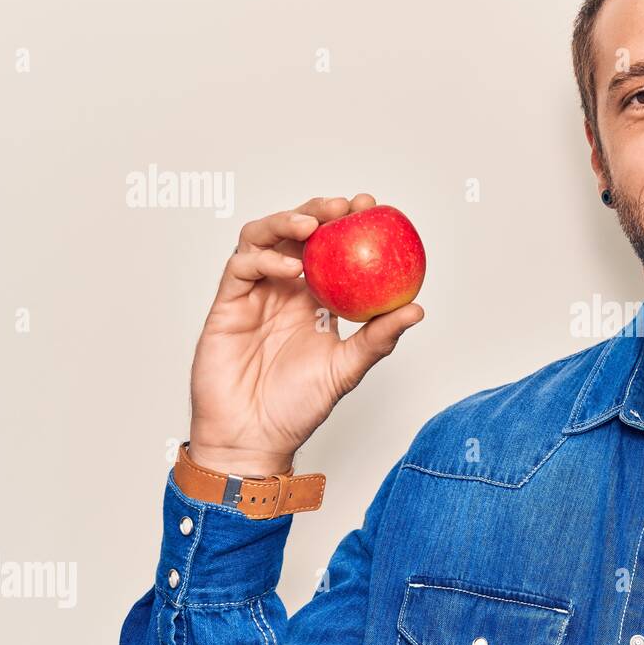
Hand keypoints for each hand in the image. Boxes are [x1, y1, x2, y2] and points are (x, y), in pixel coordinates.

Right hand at [187, 194, 424, 474]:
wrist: (252, 437)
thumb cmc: (297, 408)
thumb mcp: (347, 370)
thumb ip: (377, 339)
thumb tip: (416, 310)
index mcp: (315, 300)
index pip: (332, 251)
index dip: (349, 224)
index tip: (373, 209)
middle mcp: (284, 290)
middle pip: (296, 233)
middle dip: (320, 210)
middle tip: (345, 206)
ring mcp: (254, 293)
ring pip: (263, 238)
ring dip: (286, 221)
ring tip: (314, 224)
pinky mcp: (227, 304)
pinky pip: (241, 266)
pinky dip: (265, 258)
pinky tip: (291, 268)